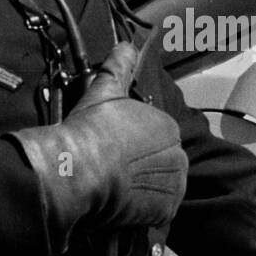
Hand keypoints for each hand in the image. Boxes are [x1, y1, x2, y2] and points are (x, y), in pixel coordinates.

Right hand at [8, 42, 187, 253]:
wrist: (78, 171)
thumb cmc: (89, 130)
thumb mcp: (103, 92)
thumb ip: (118, 68)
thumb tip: (126, 45)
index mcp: (167, 126)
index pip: (158, 138)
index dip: (134, 146)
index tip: (115, 150)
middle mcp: (178, 154)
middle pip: (163, 163)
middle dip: (143, 169)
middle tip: (115, 172)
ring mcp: (174, 184)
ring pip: (163, 186)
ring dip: (146, 189)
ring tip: (118, 190)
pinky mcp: (165, 210)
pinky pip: (160, 211)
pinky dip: (146, 210)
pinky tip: (126, 206)